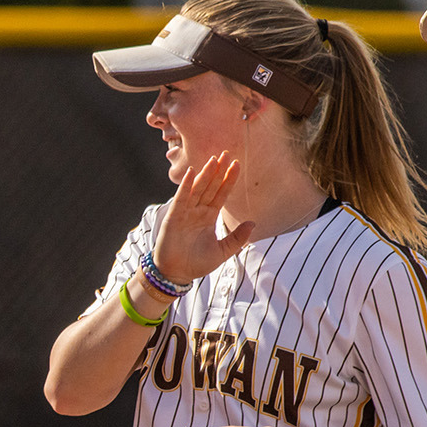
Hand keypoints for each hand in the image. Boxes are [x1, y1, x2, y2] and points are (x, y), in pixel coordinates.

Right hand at [152, 153, 256, 282]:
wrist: (176, 273)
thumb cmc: (197, 263)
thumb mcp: (222, 251)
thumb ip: (237, 238)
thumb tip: (253, 223)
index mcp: (209, 217)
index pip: (221, 194)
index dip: (229, 180)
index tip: (237, 165)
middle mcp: (198, 211)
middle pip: (210, 186)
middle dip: (219, 170)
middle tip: (227, 153)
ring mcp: (185, 212)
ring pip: (198, 189)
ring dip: (205, 174)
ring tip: (214, 159)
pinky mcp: (174, 217)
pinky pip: (181, 198)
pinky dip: (186, 186)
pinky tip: (192, 173)